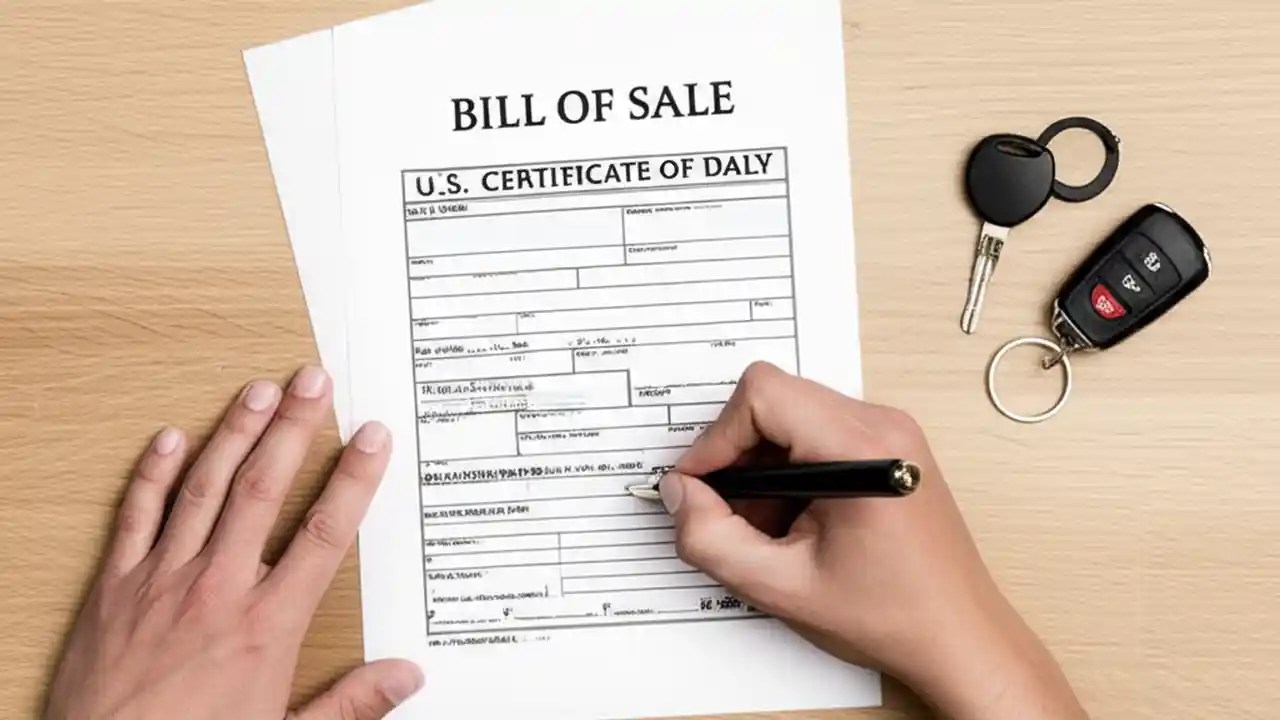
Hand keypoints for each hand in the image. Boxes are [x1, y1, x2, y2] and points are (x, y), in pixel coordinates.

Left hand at [46, 366, 422, 719]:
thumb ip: (351, 705)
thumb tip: (406, 676)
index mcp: (266, 625)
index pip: (322, 534)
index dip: (352, 479)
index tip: (371, 437)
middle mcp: (217, 589)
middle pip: (264, 489)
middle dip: (293, 428)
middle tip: (312, 380)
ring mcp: (162, 581)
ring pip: (204, 488)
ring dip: (233, 433)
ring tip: (257, 390)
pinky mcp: (114, 589)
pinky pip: (136, 516)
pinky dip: (152, 474)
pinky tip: (169, 438)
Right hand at [660, 362, 1086, 719]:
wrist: (958, 636)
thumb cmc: (893, 615)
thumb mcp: (781, 587)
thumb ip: (712, 539)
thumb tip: (679, 494)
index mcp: (862, 448)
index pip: (763, 395)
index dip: (716, 438)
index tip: (699, 485)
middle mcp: (882, 425)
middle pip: (775, 399)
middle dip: (737, 454)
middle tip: (728, 512)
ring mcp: (890, 433)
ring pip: (792, 416)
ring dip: (762, 466)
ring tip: (766, 527)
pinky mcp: (889, 448)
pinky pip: (817, 434)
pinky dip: (789, 471)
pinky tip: (793, 523)